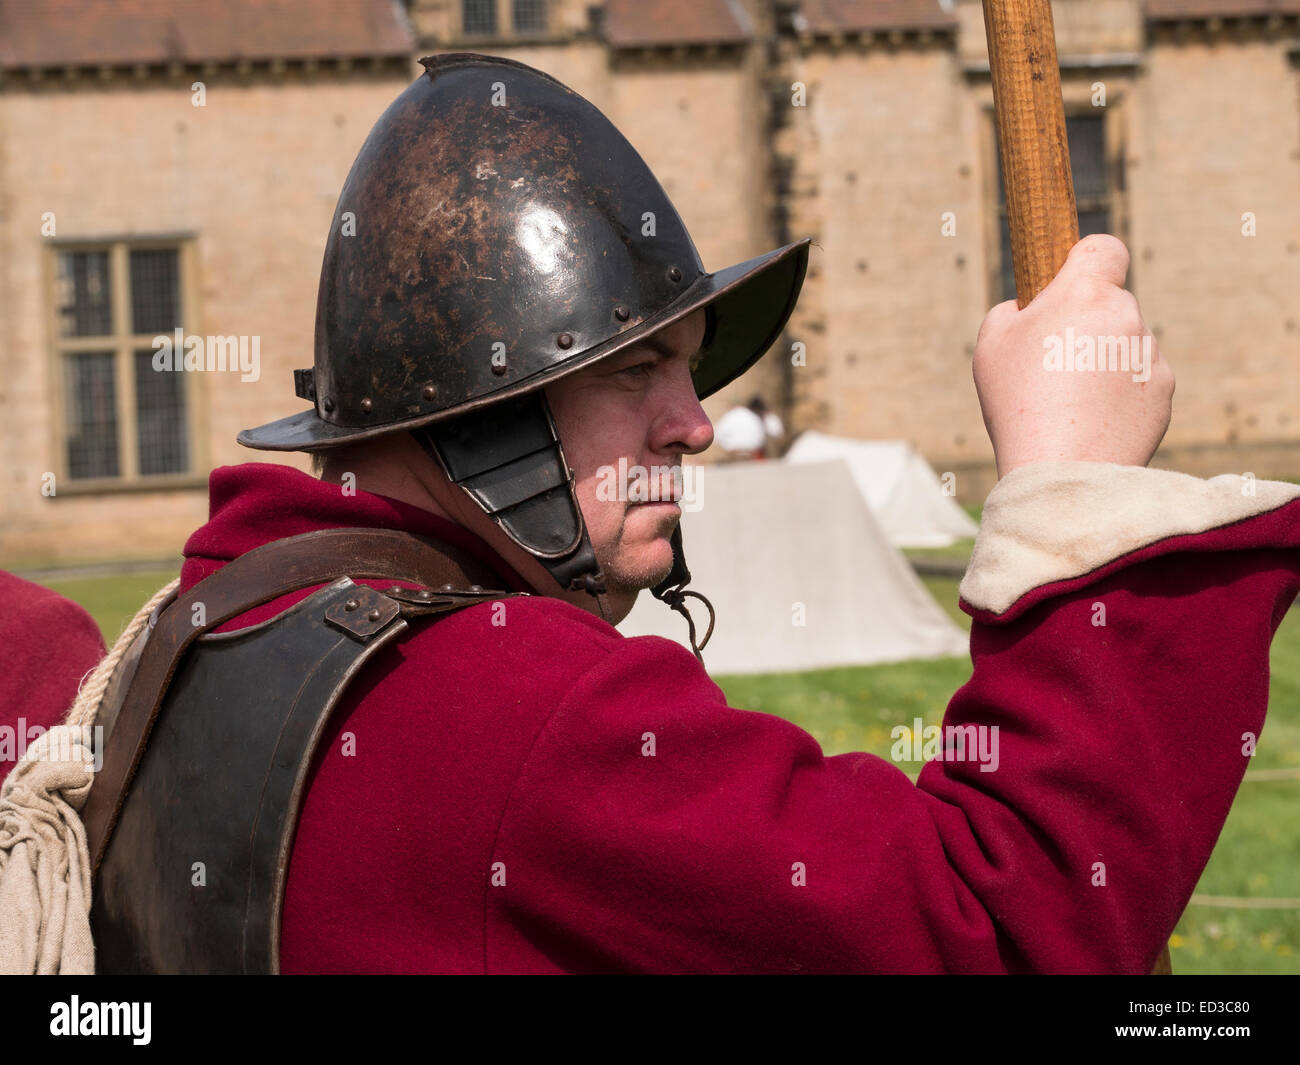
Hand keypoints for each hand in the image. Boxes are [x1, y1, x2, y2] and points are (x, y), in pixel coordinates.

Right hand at [972, 235, 1174, 477]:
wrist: (1061, 469)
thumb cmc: (1018, 403)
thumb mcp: (990, 345)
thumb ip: (1013, 311)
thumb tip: (1030, 311)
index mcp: (1085, 293)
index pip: (1104, 248)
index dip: (1087, 261)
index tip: (1071, 282)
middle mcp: (1127, 315)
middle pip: (1108, 305)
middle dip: (1086, 325)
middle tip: (1051, 366)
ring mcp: (1150, 354)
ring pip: (1124, 344)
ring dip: (1102, 362)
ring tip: (1069, 404)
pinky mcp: (1164, 391)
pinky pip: (1138, 380)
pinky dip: (1119, 394)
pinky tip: (1091, 421)